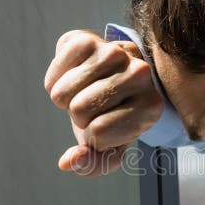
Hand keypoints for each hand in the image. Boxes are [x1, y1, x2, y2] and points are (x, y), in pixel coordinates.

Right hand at [44, 29, 163, 175]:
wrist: (113, 77)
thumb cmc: (113, 116)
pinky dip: (54, 81)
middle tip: (94, 106)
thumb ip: (92, 165)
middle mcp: (140, 74)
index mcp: (151, 106)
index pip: (98, 133)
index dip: (92, 137)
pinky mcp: (87, 39)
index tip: (105, 125)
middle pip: (80, 110)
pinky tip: (75, 75)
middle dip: (78, 117)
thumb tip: (68, 161)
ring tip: (85, 90)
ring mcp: (114, 52)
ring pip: (63, 93)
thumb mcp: (110, 147)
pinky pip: (53, 74)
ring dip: (65, 99)